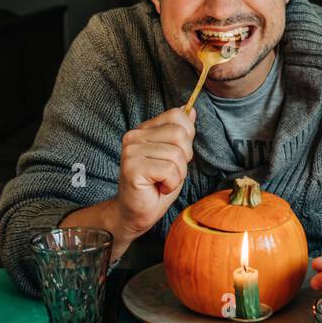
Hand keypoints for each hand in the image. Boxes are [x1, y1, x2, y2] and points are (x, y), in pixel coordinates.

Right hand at [114, 107, 195, 237]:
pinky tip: (159, 188)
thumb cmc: (157, 186)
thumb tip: (190, 110)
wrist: (137, 212)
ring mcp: (131, 151)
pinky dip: (171, 183)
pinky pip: (169, 170)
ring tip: (164, 181)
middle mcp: (134, 136)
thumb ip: (181, 134)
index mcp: (145, 129)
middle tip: (170, 173)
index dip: (187, 137)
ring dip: (178, 174)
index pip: (177, 115)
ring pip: (176, 154)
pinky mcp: (132, 167)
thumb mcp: (176, 157)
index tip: (176, 156)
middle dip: (184, 158)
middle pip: (180, 134)